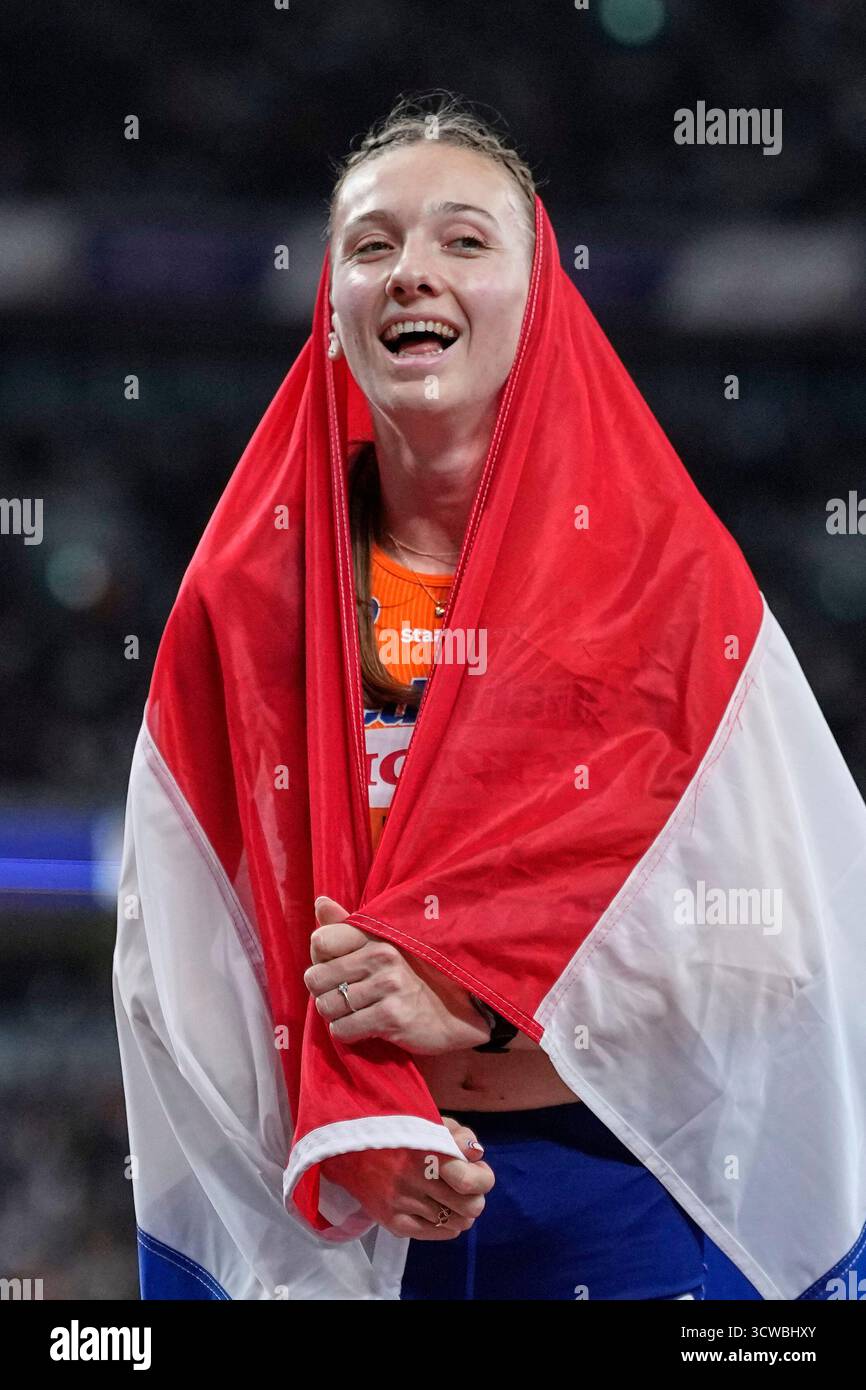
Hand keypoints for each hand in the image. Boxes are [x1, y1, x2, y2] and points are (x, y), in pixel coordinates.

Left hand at [305, 896, 491, 1054]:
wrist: (459, 1013)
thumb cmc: (415, 977)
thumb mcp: (385, 944)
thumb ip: (347, 926)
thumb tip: (320, 902)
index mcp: (377, 934)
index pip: (322, 941)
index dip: (321, 961)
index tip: (337, 970)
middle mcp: (381, 955)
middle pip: (316, 977)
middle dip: (325, 992)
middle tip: (345, 997)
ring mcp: (388, 985)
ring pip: (327, 1006)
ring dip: (337, 1015)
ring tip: (357, 1012)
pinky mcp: (391, 1016)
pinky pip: (342, 1029)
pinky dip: (347, 1033)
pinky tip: (365, 1027)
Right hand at [320, 1115, 494, 1238]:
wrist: (350, 1147)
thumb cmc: (399, 1132)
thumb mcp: (432, 1121)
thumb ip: (460, 1136)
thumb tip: (478, 1155)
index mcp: (426, 1150)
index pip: (471, 1181)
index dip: (482, 1178)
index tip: (476, 1170)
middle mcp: (414, 1179)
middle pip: (470, 1207)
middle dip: (473, 1197)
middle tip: (464, 1187)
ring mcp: (402, 1203)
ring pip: (455, 1224)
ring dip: (459, 1212)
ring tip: (449, 1198)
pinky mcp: (392, 1222)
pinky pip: (435, 1234)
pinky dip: (444, 1225)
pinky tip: (437, 1210)